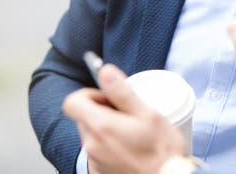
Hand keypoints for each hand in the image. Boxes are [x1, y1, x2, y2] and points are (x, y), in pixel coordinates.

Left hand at [62, 64, 187, 173]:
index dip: (90, 94)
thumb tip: (105, 72)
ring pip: (92, 134)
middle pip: (83, 117)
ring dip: (107, 128)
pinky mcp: (100, 172)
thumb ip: (122, 92)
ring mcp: (95, 161)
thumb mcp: (148, 114)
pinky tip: (131, 148)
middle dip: (102, 110)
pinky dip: (110, 145)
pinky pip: (99, 151)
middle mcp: (92, 145)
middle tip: (128, 113)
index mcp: (101, 127)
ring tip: (133, 132)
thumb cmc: (162, 151)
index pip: (73, 102)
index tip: (109, 97)